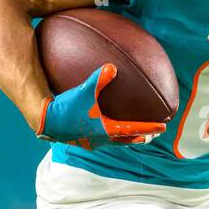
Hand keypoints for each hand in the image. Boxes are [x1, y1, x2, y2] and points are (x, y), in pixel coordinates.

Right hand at [38, 63, 166, 148]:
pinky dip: (110, 135)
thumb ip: (98, 79)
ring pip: (114, 142)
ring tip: (133, 135)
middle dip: (140, 137)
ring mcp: (92, 142)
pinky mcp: (82, 140)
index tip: (163, 127)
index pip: (134, 129)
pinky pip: (102, 139)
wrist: (45, 122)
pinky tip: (104, 127)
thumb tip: (112, 66)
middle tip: (152, 136)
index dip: (149, 127)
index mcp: (107, 129)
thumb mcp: (83, 91)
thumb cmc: (66, 108)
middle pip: (127, 139)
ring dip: (126, 138)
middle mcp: (102, 139)